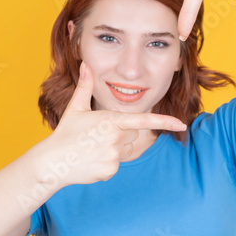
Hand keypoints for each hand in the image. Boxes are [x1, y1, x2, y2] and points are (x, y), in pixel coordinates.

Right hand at [47, 62, 186, 184]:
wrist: (53, 162)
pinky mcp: (110, 171)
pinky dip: (107, 163)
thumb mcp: (76, 108)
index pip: (143, 121)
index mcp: (111, 121)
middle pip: (132, 135)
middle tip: (97, 136)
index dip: (164, 122)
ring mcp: (114, 156)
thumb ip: (85, 86)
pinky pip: (117, 165)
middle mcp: (116, 139)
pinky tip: (91, 161)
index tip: (181, 124)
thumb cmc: (65, 133)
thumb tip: (86, 64)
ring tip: (93, 148)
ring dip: (114, 149)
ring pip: (125, 150)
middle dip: (120, 134)